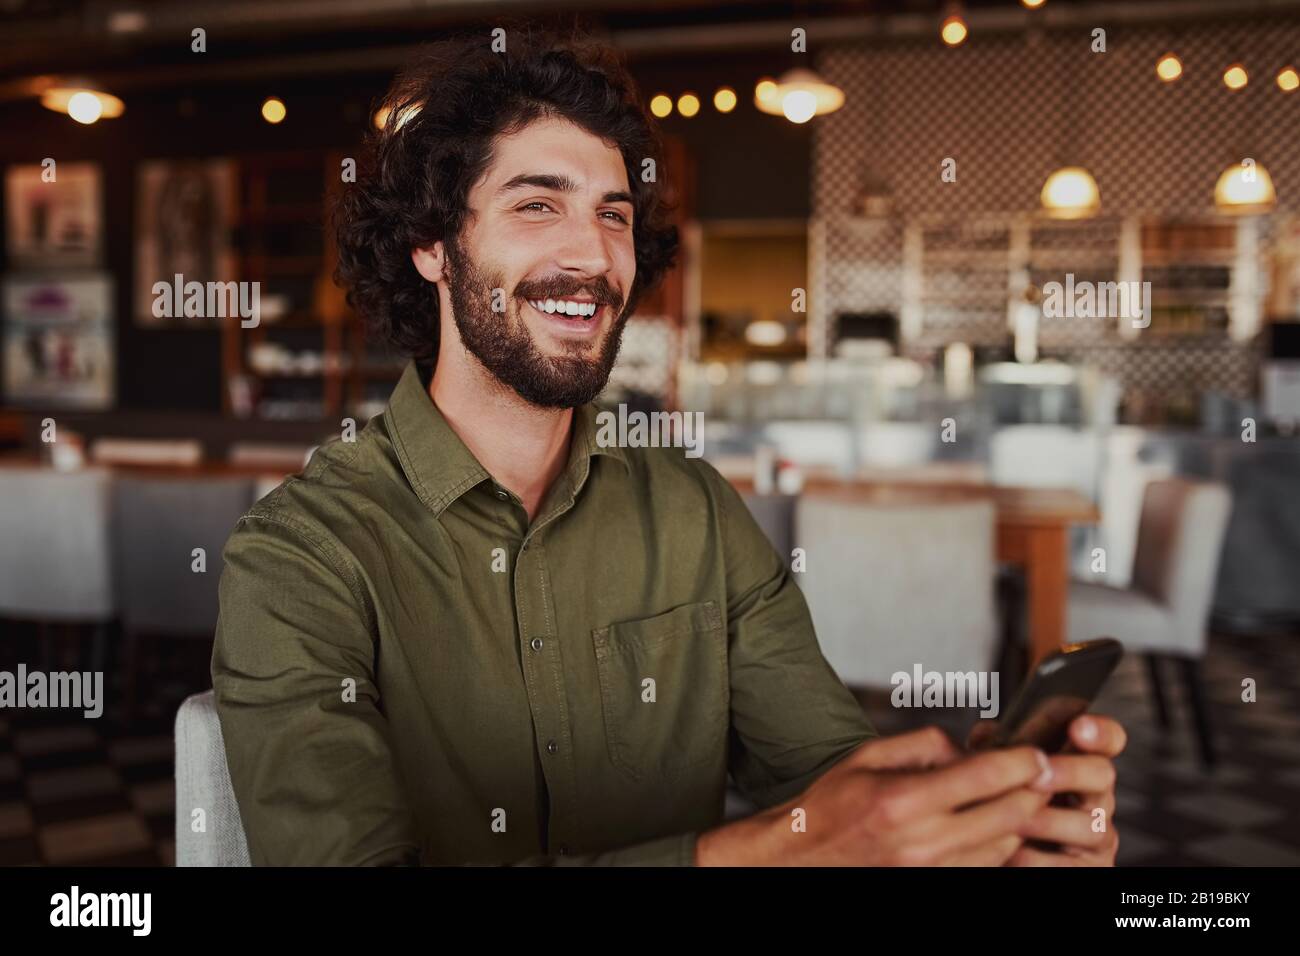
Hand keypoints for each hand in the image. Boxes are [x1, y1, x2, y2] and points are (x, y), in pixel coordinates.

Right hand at [696, 726, 1054, 865]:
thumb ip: (922, 744)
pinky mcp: (935, 884)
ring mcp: (932, 870)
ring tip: (1020, 795)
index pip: (983, 778)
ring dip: (1019, 818)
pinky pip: (985, 864)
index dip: (1021, 762)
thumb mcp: (868, 756)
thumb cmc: (831, 805)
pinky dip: (998, 842)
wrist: (804, 858)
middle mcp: (922, 840)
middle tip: (1045, 772)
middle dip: (1033, 790)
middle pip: (1007, 815)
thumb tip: (966, 747)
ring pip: (1004, 844)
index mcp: (902, 800)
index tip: (1037, 753)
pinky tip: (992, 823)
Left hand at [966, 715, 1126, 865]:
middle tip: (1036, 777)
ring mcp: (1099, 834)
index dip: (1101, 730)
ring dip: (1048, 821)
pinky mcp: (1093, 868)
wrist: (1014, 856)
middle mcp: (1097, 796)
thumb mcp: (1003, 773)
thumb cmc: (1009, 805)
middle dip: (1069, 772)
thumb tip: (985, 733)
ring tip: (1014, 822)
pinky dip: (1039, 859)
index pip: (1108, 738)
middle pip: (1103, 773)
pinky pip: (1073, 865)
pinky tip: (1013, 854)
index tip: (1079, 726)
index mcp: (1080, 763)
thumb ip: (998, 750)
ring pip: (1090, 823)